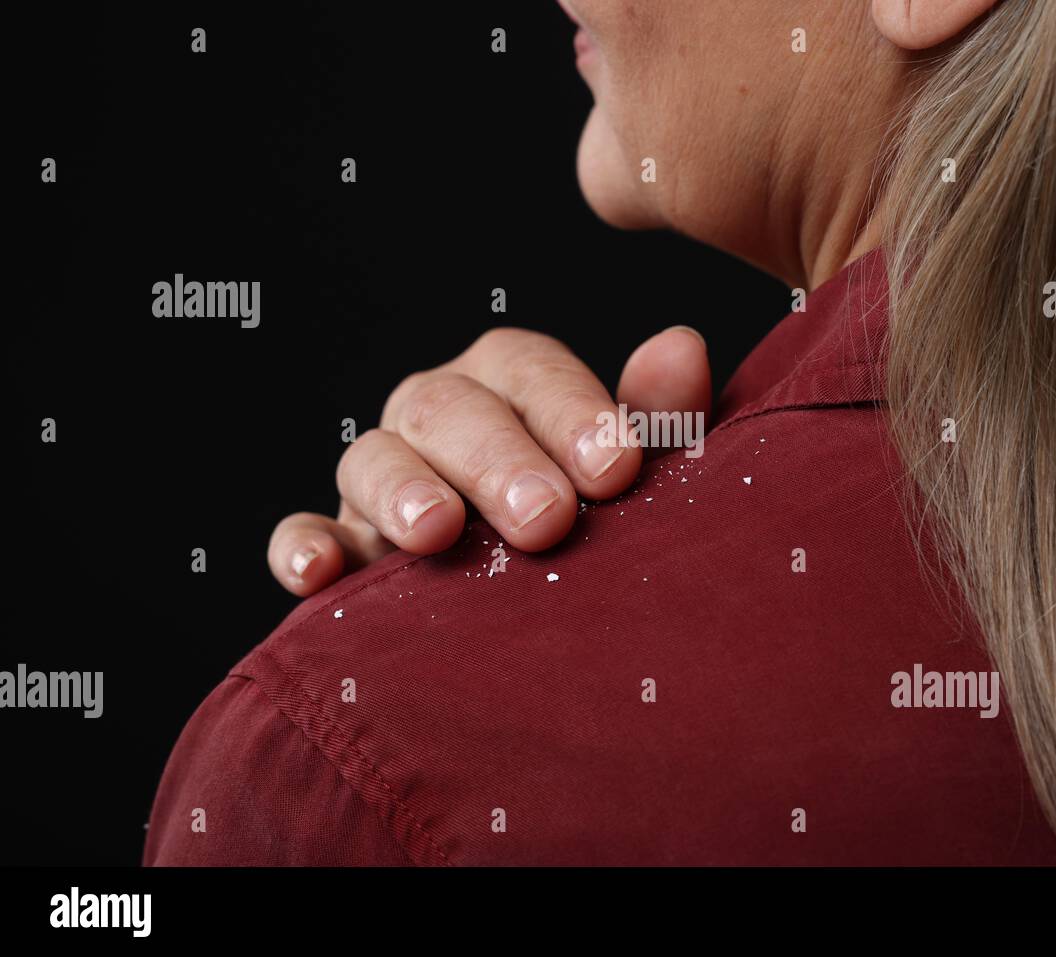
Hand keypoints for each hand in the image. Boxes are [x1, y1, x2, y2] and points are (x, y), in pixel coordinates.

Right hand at [267, 326, 710, 595]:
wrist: (547, 612)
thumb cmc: (598, 520)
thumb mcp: (630, 472)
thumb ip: (654, 419)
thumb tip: (682, 348)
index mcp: (512, 387)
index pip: (528, 371)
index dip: (570, 410)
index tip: (617, 466)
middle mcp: (440, 419)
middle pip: (447, 410)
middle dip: (496, 460)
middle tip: (545, 518)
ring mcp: (382, 482)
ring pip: (369, 459)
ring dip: (402, 491)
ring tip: (439, 532)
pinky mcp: (342, 547)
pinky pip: (304, 534)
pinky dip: (302, 546)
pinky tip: (319, 573)